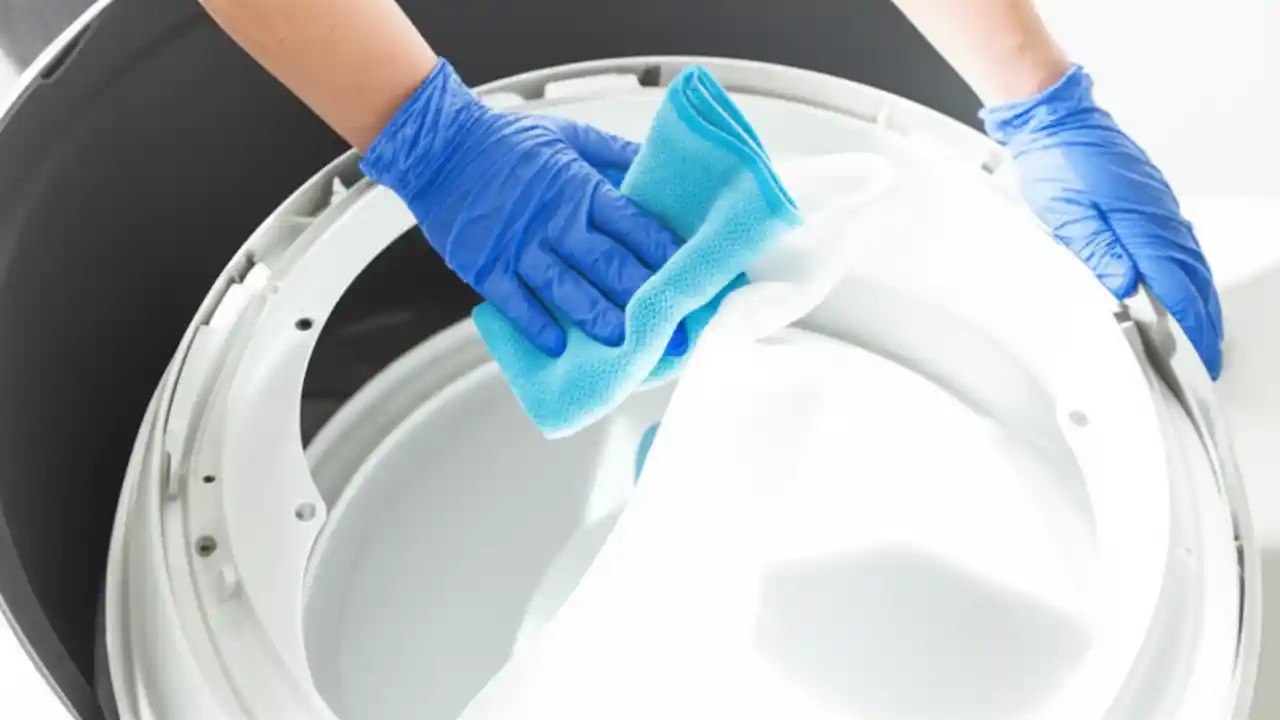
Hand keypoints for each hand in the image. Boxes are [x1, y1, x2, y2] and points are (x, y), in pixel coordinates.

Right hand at [360, 59, 687, 357]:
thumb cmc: (501, 141)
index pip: (636, 226)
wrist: (436, 146)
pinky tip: (559, 346)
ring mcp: (519, 245)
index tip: (692, 279)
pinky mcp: (485, 266)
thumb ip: (614, 155)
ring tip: (626, 345)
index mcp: (580, 187)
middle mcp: (554, 220)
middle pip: (610, 265)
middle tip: (673, 329)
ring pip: (568, 289)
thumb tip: (655, 166)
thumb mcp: (567, 137)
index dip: (667, 256)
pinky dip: (538, 325)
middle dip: (646, 300)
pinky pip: (517, 303)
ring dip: (599, 320)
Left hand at [982, 65, 1223, 377]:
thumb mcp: (1067, 215)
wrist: (1059, 123)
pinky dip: (1189, 271)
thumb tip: (1125, 286)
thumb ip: (1098, 251)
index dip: (1190, 324)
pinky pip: (1181, 244)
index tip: (1200, 353)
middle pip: (1193, 277)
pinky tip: (1185, 284)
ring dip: (1200, 297)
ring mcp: (1159, 208)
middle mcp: (1158, 217)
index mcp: (1139, 224)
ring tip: (1202, 329)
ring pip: (1191, 261)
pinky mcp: (1152, 202)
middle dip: (1204, 319)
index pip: (1175, 285)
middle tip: (1207, 355)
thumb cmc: (1057, 163)